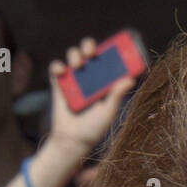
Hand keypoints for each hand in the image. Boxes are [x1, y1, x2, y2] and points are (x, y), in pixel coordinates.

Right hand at [48, 38, 136, 153]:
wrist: (72, 140)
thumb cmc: (93, 128)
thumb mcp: (108, 112)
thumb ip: (117, 95)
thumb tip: (131, 79)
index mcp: (103, 80)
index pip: (106, 59)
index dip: (109, 50)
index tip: (113, 46)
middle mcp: (88, 76)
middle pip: (88, 52)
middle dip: (88, 45)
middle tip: (91, 52)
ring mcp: (73, 78)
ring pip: (73, 55)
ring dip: (74, 54)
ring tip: (78, 65)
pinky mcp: (59, 83)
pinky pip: (56, 68)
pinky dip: (58, 66)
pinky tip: (62, 71)